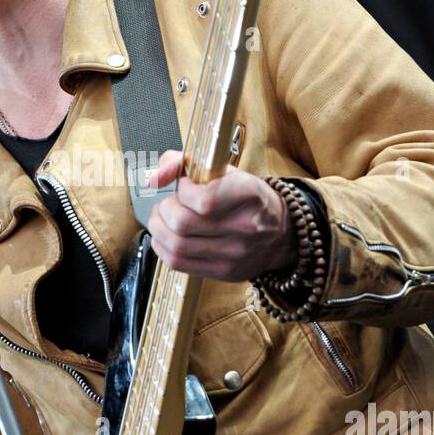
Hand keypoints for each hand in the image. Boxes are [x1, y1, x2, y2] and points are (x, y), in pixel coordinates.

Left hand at [145, 149, 297, 281]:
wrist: (279, 233)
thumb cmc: (246, 198)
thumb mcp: (225, 170)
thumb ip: (184, 162)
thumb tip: (154, 177)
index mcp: (249, 195)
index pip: (203, 200)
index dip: (183, 190)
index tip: (185, 185)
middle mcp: (245, 227)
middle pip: (183, 224)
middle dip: (165, 209)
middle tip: (168, 203)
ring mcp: (235, 254)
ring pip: (177, 245)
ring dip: (159, 228)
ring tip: (164, 218)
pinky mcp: (223, 272)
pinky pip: (178, 262)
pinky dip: (162, 247)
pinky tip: (167, 236)